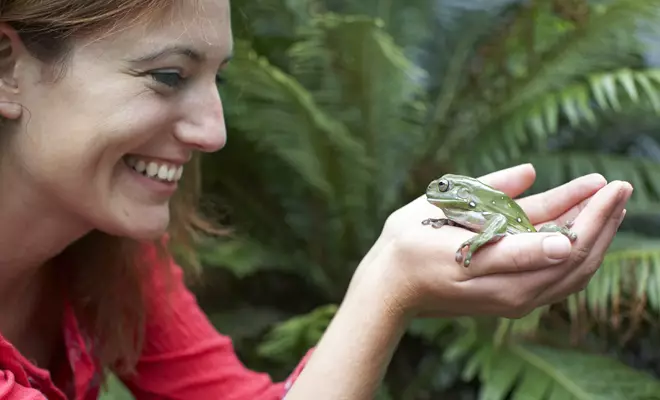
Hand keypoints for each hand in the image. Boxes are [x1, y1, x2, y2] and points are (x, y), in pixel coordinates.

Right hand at [350, 163, 631, 319]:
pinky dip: (579, 251)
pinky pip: (559, 277)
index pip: (565, 244)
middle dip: (602, 220)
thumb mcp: (444, 221)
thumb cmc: (410, 248)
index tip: (608, 186)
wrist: (389, 287)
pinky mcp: (512, 298)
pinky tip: (583, 225)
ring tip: (610, 201)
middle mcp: (516, 292)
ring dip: (596, 235)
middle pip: (578, 257)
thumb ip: (493, 208)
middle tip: (620, 186)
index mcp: (502, 272)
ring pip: (574, 270)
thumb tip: (540, 192)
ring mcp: (516, 299)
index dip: (590, 213)